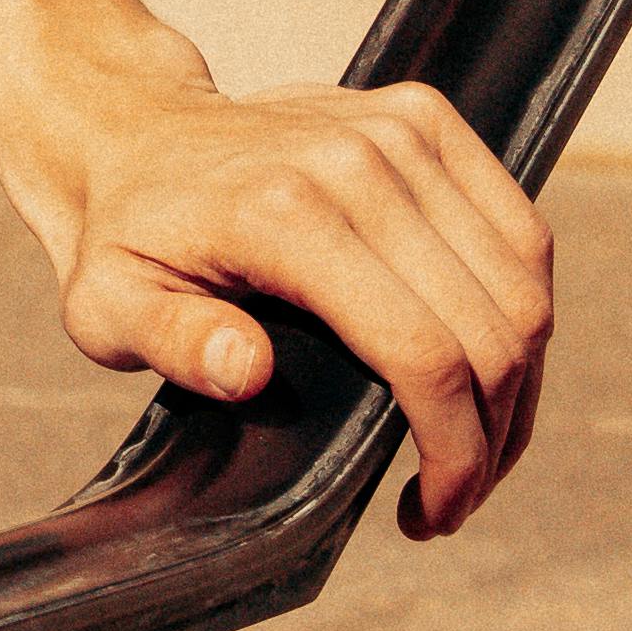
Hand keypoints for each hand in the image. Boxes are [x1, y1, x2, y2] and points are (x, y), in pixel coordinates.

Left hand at [9, 54, 551, 535]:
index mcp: (283, 212)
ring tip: (478, 443)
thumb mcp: (107, 305)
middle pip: (489, 326)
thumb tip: (248, 368)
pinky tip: (489, 367)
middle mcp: (355, 161)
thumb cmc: (125, 236)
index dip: (453, 451)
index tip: (432, 512)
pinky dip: (524, 309)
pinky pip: (520, 230)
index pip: (421, 351)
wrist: (133, 132)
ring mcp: (398, 129)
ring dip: (520, 382)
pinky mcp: (424, 117)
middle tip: (459, 496)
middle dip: (494, 435)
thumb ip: (173, 342)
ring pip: (522, 282)